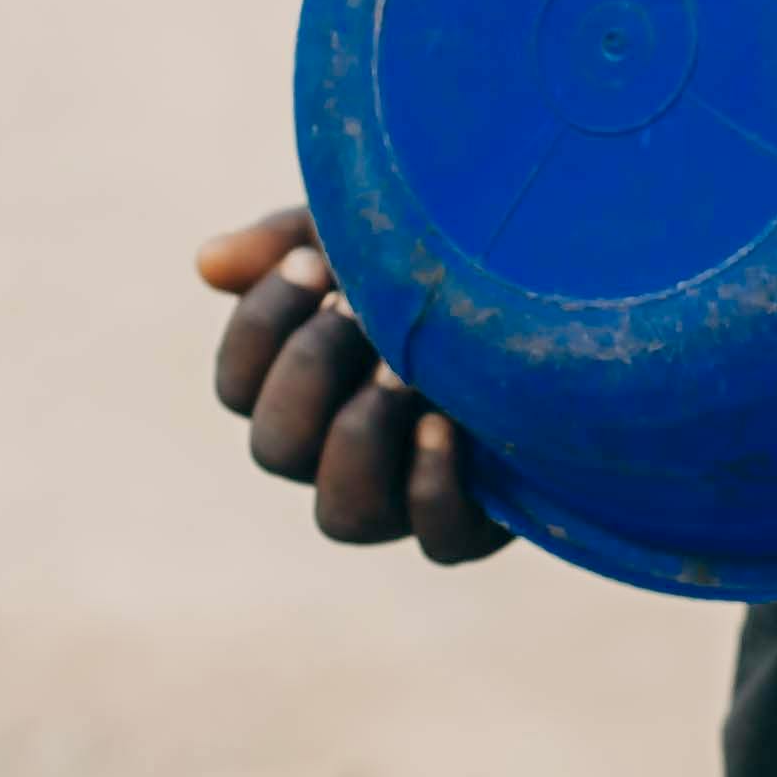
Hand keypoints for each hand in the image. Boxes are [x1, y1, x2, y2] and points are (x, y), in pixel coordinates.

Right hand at [195, 207, 511, 560]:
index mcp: (305, 387)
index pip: (237, 386)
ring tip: (404, 370)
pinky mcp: (477, 517)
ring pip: (342, 515)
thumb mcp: (366, 234)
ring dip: (360, 435)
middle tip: (357, 307)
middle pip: (274, 449)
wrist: (568, 293)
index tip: (313, 261)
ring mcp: (406, 494)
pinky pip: (439, 542)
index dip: (260, 326)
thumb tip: (208, 265)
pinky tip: (449, 422)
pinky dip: (434, 486)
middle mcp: (342, 453)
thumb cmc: (446, 264)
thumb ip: (289, 242)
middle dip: (308, 369)